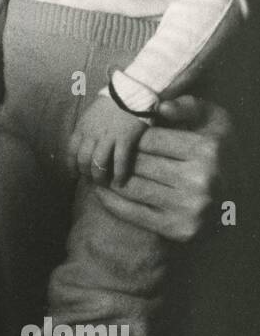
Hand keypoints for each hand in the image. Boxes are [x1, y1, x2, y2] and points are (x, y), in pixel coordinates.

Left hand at [68, 92, 146, 185]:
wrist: (131, 92)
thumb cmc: (112, 103)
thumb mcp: (91, 114)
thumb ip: (85, 129)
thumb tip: (83, 145)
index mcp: (82, 127)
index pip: (71, 151)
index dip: (71, 166)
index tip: (75, 175)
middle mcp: (92, 134)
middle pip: (83, 160)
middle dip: (86, 174)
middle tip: (93, 180)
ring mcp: (108, 137)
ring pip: (98, 164)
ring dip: (100, 177)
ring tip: (105, 183)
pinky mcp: (125, 138)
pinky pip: (120, 161)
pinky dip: (119, 174)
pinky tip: (120, 182)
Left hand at [95, 95, 228, 241]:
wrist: (237, 195)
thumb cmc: (218, 149)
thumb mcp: (212, 119)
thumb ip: (187, 106)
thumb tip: (160, 108)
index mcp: (206, 150)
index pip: (148, 140)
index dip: (132, 137)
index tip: (124, 137)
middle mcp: (200, 180)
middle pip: (138, 164)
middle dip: (119, 157)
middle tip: (104, 154)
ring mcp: (189, 208)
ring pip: (131, 187)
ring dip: (109, 178)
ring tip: (98, 170)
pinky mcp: (177, 229)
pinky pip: (132, 213)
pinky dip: (110, 201)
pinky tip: (100, 191)